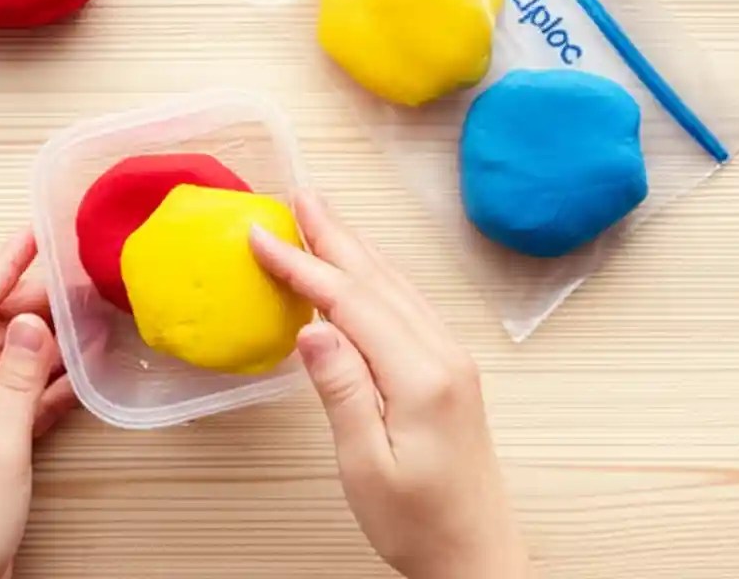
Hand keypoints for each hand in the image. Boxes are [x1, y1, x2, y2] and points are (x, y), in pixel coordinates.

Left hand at [0, 229, 79, 578]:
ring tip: (91, 316)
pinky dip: (54, 384)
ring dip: (50, 342)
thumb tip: (33, 322)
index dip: (3, 267)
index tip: (31, 233)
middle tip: (80, 278)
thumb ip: (18, 381)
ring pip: (14, 363)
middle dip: (36, 302)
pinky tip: (84, 372)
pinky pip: (25, 399)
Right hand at [251, 191, 530, 578]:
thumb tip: (312, 330)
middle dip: (333, 235)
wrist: (476, 556)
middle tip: (298, 195)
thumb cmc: (419, 524)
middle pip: (377, 280)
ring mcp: (451, 360)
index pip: (350, 303)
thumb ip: (342, 391)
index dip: (302, 265)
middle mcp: (443, 356)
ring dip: (355, 250)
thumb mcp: (366, 465)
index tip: (261, 234)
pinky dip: (374, 280)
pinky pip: (407, 307)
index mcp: (420, 376)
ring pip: (396, 288)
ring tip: (322, 219)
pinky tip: (358, 274)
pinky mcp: (450, 372)